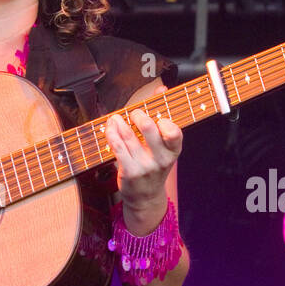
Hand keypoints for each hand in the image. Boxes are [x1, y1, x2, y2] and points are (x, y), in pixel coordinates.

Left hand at [106, 87, 182, 207]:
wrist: (145, 196)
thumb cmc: (154, 165)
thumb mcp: (164, 146)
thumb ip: (162, 116)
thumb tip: (162, 88)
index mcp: (173, 150)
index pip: (175, 132)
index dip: (164, 121)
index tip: (157, 116)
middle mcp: (161, 159)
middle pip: (149, 128)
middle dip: (138, 115)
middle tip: (133, 113)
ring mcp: (145, 166)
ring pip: (129, 135)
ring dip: (119, 122)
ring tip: (115, 118)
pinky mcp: (129, 171)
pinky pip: (117, 147)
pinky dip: (111, 134)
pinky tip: (110, 129)